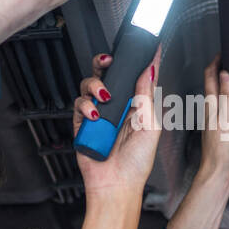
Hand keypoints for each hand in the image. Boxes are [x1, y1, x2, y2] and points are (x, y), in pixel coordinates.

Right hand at [72, 47, 162, 201]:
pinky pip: (78, 103)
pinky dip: (85, 105)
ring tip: (103, 99)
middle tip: (108, 60)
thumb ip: (147, 96)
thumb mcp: (150, 126)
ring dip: (95, 86)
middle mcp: (117, 106)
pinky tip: (94, 114)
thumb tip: (149, 70)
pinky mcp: (82, 123)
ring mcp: (99, 113)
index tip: (148, 43)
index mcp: (137, 105)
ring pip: (90, 85)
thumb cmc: (137, 163)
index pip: (138, 76)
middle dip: (105, 62)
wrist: (116, 186)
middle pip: (108, 73)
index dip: (141, 59)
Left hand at [199, 54, 228, 188]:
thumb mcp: (228, 120)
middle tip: (226, 58)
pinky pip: (222, 108)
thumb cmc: (222, 152)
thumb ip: (227, 97)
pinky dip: (226, 99)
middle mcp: (210, 112)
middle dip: (218, 70)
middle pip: (212, 84)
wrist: (219, 175)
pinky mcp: (220, 130)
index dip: (215, 62)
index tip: (222, 52)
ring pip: (216, 96)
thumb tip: (225, 74)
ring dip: (221, 83)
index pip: (210, 77)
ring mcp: (214, 121)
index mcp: (211, 107)